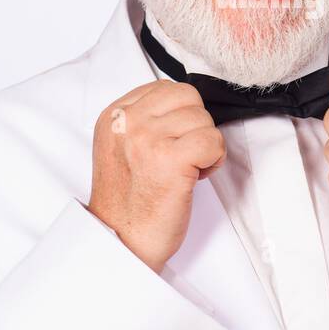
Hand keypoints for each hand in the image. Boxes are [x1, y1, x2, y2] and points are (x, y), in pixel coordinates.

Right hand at [87, 81, 225, 272]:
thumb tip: (184, 106)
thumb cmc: (128, 201)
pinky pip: (213, 141)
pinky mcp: (171, 159)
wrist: (122, 241)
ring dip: (204, 146)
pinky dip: (214, 161)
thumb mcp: (120, 147)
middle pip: (188, 97)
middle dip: (195, 126)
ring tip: (185, 170)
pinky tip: (196, 177)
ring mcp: (148, 138)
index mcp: (114, 115)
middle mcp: (127, 122)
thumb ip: (144, 120)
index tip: (170, 143)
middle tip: (182, 156)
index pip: (166, 88)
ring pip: (204, 119)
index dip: (180, 116)